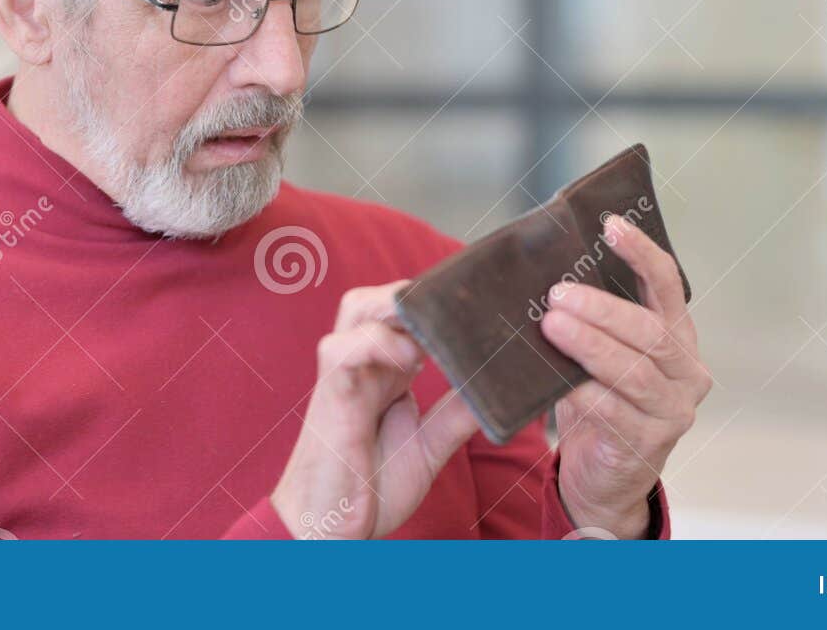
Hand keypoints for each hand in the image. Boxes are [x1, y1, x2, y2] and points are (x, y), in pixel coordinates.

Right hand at [270, 280, 478, 538]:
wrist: (327, 533)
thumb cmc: (369, 488)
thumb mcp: (428, 448)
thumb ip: (457, 415)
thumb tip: (500, 388)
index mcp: (387, 371)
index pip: (407, 314)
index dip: (438, 303)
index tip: (483, 305)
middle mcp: (365, 365)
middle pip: (381, 298)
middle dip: (417, 293)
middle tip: (461, 309)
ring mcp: (344, 376)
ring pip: (359, 308)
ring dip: (396, 305)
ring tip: (434, 326)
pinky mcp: (330, 396)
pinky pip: (342, 350)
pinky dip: (376, 343)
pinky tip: (407, 358)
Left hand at [540, 214, 711, 537]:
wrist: (606, 475)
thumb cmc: (601, 400)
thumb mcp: (605, 354)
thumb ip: (595, 319)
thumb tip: (547, 271)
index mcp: (678, 335)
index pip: (666, 284)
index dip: (640, 252)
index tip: (610, 225)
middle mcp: (687, 370)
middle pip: (650, 331)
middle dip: (602, 309)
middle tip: (557, 295)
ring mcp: (673, 410)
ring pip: (634, 371)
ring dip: (589, 346)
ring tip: (551, 326)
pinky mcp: (649, 443)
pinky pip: (613, 412)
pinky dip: (583, 392)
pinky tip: (557, 381)